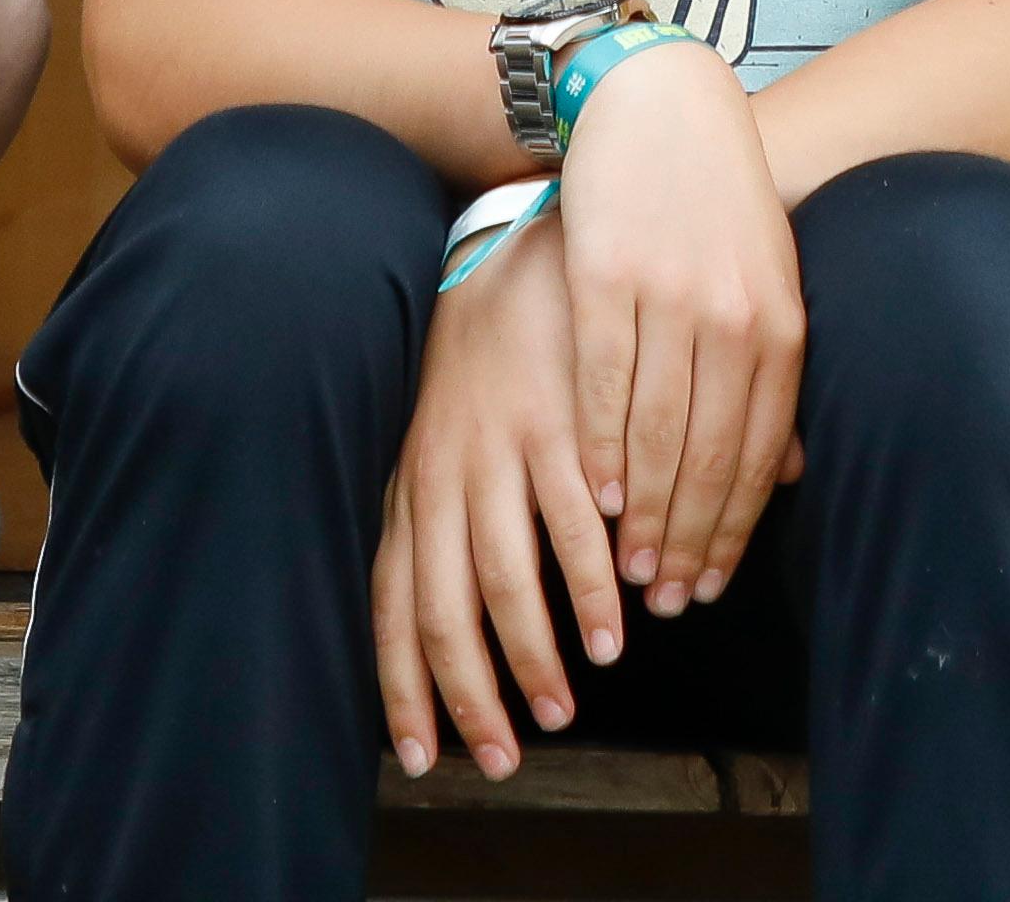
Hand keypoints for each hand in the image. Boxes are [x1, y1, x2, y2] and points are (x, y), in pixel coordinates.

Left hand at [373, 223, 624, 779]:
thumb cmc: (480, 366)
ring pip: (504, 576)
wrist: (514, 252)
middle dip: (468, 696)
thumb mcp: (443, 446)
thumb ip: (445, 526)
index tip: (424, 758)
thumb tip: (451, 630)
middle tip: (504, 757)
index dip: (404, 688)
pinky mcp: (554, 423)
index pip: (392, 607)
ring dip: (534, 652)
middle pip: (441, 610)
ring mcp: (495, 450)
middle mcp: (440, 476)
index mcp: (410, 488)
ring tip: (570, 701)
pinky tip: (617, 620)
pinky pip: (571, 520)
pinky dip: (590, 579)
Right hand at [548, 42, 803, 609]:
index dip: (733, 532)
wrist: (660, 106)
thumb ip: (773, 376)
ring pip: (659, 432)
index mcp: (781, 326)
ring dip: (645, 514)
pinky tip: (596, 497)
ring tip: (627, 574)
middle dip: (689, 541)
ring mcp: (671, 297)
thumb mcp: (765, 284)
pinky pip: (605, 382)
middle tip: (666, 605)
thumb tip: (789, 474)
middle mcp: (735, 318)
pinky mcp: (610, 276)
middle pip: (712, 457)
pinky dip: (602, 447)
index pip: (760, 455)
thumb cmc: (714, 204)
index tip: (707, 589)